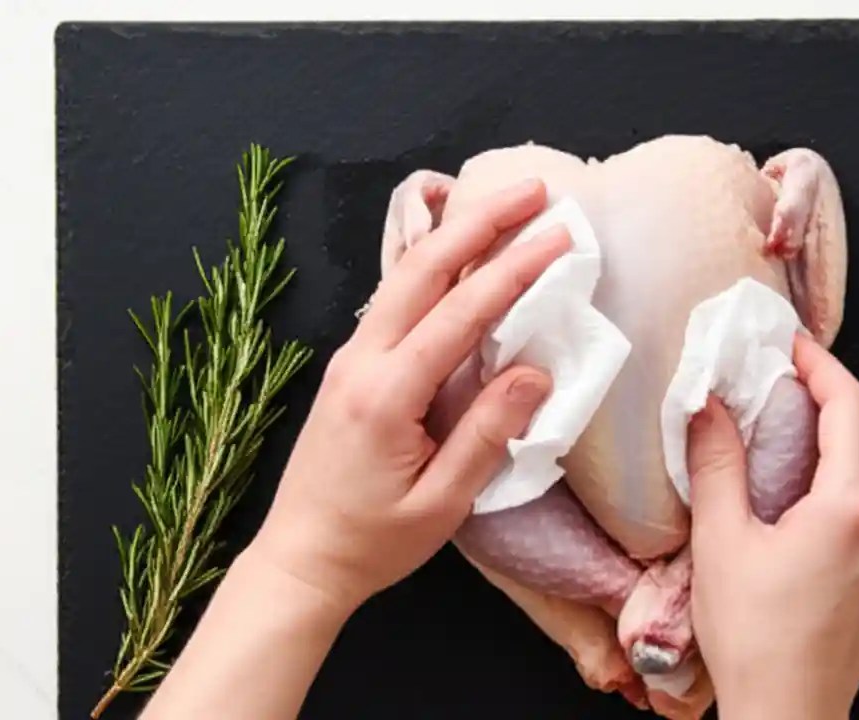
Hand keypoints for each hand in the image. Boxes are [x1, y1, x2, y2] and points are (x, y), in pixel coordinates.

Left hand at [249, 178, 569, 611]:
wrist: (301, 560)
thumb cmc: (373, 542)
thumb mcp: (441, 504)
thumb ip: (488, 434)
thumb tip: (535, 373)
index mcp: (385, 394)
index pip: (459, 314)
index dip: (513, 269)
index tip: (557, 236)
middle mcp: (361, 362)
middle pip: (422, 269)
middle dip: (479, 222)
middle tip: (532, 190)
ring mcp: (350, 360)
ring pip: (404, 277)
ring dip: (455, 235)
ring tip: (504, 207)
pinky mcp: (352, 368)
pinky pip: (396, 301)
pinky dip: (434, 267)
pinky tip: (462, 255)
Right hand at [686, 334, 858, 719]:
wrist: (792, 713)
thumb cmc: (751, 635)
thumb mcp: (721, 542)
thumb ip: (717, 462)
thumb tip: (706, 400)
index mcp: (854, 505)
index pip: (849, 405)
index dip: (820, 364)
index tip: (788, 345)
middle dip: (839, 388)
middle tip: (790, 378)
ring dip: (855, 425)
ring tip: (801, 421)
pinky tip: (821, 476)